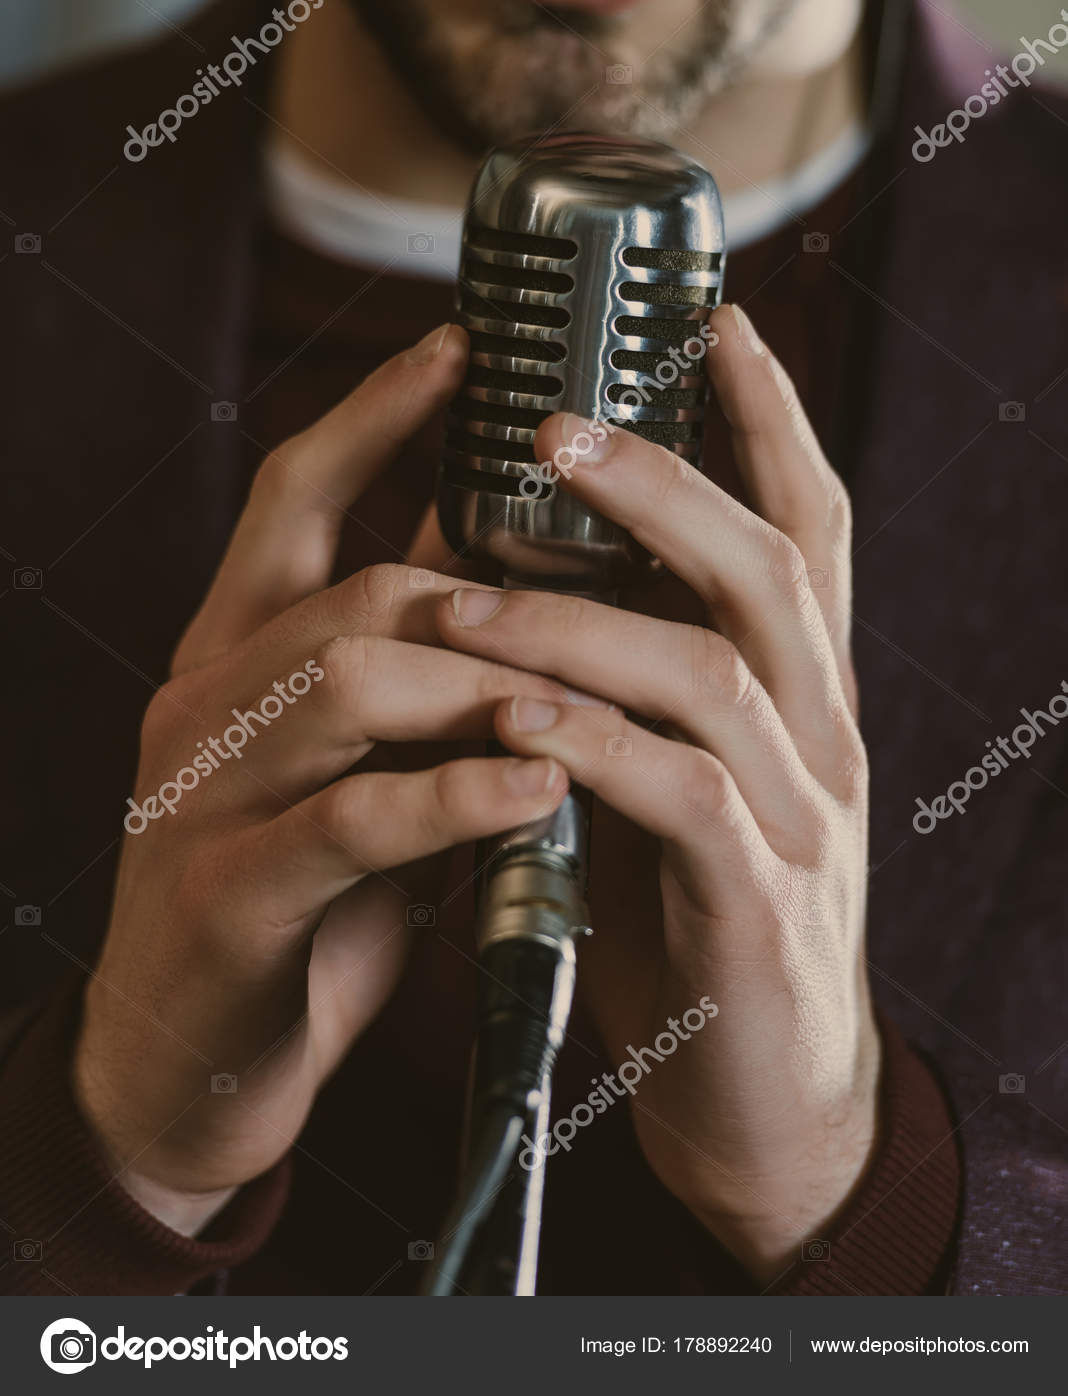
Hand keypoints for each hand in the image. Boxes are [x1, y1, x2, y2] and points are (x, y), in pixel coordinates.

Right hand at [73, 326, 570, 1234]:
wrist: (188, 1071)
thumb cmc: (296, 898)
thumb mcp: (351, 760)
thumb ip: (408, 666)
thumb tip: (502, 561)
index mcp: (231, 654)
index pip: (292, 494)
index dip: (378, 413)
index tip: (466, 343)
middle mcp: (203, 703)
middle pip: (347, 586)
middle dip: (481, 590)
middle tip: (596, 597)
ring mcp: (203, 796)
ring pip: (346, 682)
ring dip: (480, 683)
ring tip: (578, 701)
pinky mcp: (227, 898)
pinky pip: (354, 821)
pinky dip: (458, 793)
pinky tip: (541, 784)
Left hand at [436, 303, 877, 1281]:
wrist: (766, 1103)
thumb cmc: (697, 912)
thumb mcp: (675, 770)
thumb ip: (633, 676)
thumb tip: (527, 563)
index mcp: (802, 691)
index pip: (807, 525)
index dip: (771, 416)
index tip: (714, 320)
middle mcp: (822, 734)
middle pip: (766, 567)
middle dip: (663, 482)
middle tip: (556, 426)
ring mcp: (804, 820)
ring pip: (711, 671)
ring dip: (584, 619)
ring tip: (470, 593)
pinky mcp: (757, 907)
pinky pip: (676, 795)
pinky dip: (588, 744)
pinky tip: (512, 722)